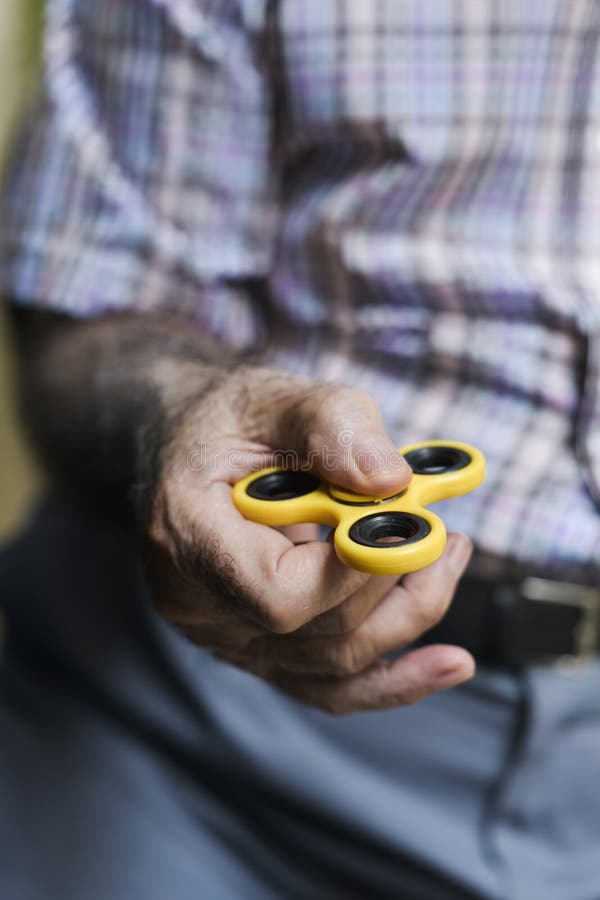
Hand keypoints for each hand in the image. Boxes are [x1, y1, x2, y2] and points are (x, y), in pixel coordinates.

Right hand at [144, 365, 474, 713]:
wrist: (182, 446)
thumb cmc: (224, 419)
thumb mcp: (273, 395)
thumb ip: (330, 425)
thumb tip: (391, 481)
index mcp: (186, 532)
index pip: (280, 594)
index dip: (355, 569)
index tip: (404, 518)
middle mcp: (195, 601)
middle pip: (319, 634)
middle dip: (397, 581)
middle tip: (441, 528)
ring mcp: (223, 634)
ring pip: (334, 663)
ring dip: (408, 614)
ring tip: (449, 556)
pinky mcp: (253, 647)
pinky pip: (325, 686)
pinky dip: (392, 681)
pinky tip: (449, 664)